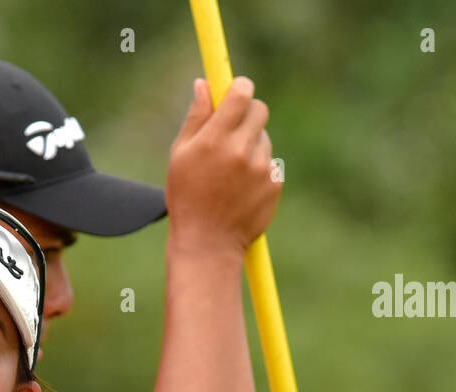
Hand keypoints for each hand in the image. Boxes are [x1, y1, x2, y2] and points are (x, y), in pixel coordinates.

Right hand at [166, 76, 282, 256]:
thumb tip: (203, 84)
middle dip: (248, 113)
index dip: (239, 87)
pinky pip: (270, 162)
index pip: (241, 93)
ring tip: (230, 172)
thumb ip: (196, 117)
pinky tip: (241, 188)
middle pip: (259, 109)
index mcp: (214, 139)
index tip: (235, 90)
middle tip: (233, 128)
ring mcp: (261, 167)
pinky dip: (258, 169)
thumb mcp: (181, 155)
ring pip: (264, 138)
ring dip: (251, 145)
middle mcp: (241, 150)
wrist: (208, 243)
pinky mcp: (274, 183)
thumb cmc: (187, 198)